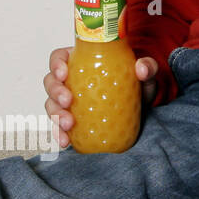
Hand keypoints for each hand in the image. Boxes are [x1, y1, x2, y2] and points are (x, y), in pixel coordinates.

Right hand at [43, 46, 158, 149]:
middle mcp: (72, 80)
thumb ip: (147, 66)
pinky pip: (59, 126)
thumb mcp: (145, 72)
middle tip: (68, 101)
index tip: (63, 73)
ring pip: (52, 104)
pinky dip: (59, 133)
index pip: (59, 57)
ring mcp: (70, 101)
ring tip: (68, 124)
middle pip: (51, 82)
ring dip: (56, 115)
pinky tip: (65, 141)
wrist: (142, 106)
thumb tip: (141, 68)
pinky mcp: (73, 119)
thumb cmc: (137, 82)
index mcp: (82, 62)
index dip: (56, 64)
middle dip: (55, 92)